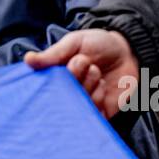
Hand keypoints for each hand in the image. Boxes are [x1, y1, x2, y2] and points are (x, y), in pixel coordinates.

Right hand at [25, 29, 139, 118]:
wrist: (130, 53)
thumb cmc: (100, 46)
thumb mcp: (75, 42)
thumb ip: (54, 53)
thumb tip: (28, 60)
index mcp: (57, 78)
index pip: (46, 87)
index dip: (59, 77)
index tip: (73, 61)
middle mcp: (67, 93)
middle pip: (61, 98)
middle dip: (75, 79)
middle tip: (84, 63)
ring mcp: (82, 105)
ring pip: (76, 106)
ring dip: (88, 86)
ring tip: (96, 72)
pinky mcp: (97, 115)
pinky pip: (91, 116)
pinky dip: (97, 100)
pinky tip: (102, 86)